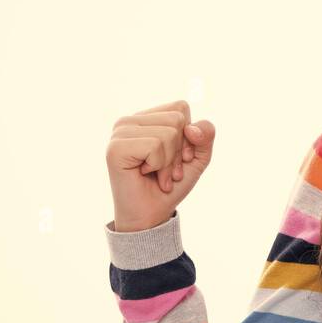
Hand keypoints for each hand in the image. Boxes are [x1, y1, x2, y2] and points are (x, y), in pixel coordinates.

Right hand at [105, 99, 216, 231]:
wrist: (151, 215)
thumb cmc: (171, 185)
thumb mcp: (197, 157)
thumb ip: (205, 135)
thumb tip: (190, 128)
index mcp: (146, 118)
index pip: (180, 107)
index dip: (188, 136)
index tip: (178, 158)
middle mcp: (129, 121)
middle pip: (176, 119)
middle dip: (179, 151)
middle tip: (167, 170)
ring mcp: (119, 132)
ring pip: (168, 133)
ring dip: (169, 161)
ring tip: (157, 174)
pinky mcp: (115, 148)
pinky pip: (155, 145)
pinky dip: (159, 165)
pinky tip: (146, 174)